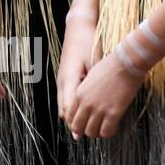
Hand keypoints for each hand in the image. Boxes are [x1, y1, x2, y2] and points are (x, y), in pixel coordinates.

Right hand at [56, 0, 99, 129]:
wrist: (78, 28)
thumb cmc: (89, 43)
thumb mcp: (95, 63)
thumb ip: (95, 83)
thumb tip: (101, 101)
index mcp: (70, 79)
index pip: (69, 107)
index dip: (75, 122)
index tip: (82, 134)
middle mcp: (63, 80)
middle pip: (64, 108)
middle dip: (72, 122)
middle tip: (82, 137)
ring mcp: (62, 78)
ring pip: (63, 103)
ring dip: (71, 116)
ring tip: (79, 130)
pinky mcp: (66, 76)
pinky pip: (65, 96)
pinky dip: (70, 107)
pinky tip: (76, 112)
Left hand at [66, 49, 143, 139]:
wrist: (125, 64)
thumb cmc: (109, 68)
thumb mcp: (89, 80)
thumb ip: (84, 93)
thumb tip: (84, 105)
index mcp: (78, 94)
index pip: (69, 116)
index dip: (75, 123)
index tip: (82, 124)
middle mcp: (86, 104)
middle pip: (78, 127)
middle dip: (84, 130)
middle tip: (92, 128)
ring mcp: (99, 109)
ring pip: (91, 132)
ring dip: (96, 133)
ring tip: (102, 128)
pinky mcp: (114, 113)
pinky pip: (106, 132)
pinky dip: (108, 133)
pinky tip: (112, 127)